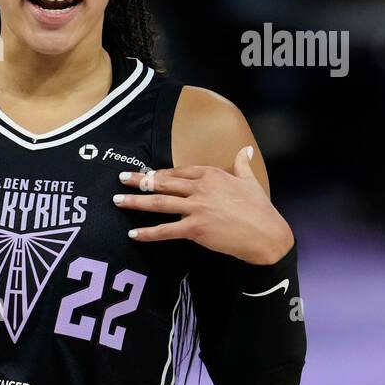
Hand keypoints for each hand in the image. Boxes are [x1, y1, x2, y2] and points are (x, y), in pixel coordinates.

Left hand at [111, 146, 293, 264]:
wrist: (267, 234)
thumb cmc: (260, 209)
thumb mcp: (250, 181)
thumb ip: (242, 165)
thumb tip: (246, 150)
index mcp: (212, 174)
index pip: (178, 172)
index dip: (159, 174)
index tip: (145, 174)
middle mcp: (201, 188)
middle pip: (162, 183)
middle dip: (138, 181)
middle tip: (121, 179)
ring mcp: (197, 208)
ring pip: (159, 203)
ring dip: (135, 201)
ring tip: (118, 201)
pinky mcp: (196, 229)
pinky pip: (165, 230)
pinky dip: (148, 232)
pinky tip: (133, 233)